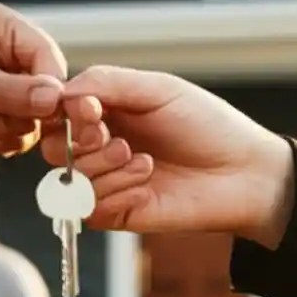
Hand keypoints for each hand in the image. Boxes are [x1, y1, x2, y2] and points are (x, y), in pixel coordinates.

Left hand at [0, 1, 103, 155]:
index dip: (52, 87)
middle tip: (1, 120)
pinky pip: (17, 133)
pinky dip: (4, 141)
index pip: (48, 57)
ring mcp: (0, 87)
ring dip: (14, 130)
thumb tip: (56, 98)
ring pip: (34, 117)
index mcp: (4, 29)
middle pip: (46, 91)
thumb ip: (14, 92)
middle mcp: (7, 56)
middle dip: (28, 113)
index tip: (45, 111)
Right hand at [53, 66, 295, 248]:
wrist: (244, 173)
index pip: (58, 114)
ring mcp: (107, 183)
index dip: (65, 113)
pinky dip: (116, 192)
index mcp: (107, 113)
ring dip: (104, 167)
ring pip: (69, 180)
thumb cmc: (209, 127)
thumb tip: (63, 93)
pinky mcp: (117, 214)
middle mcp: (101, 148)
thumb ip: (107, 82)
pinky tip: (148, 181)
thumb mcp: (158, 89)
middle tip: (115, 139)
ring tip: (144, 161)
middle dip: (79, 143)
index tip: (92, 110)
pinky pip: (90, 208)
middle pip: (52, 149)